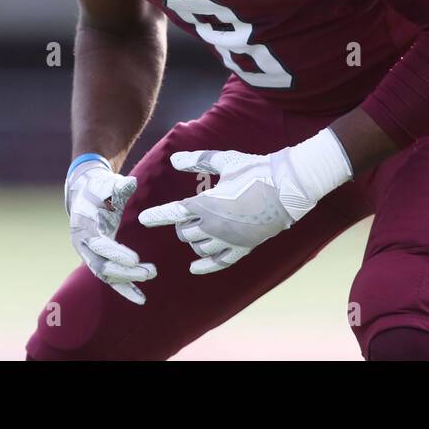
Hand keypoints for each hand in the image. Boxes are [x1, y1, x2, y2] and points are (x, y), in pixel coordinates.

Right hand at [65, 158, 156, 303]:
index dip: (115, 254)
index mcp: (82, 226)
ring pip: (107, 275)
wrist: (86, 192)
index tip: (135, 259)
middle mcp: (82, 244)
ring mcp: (89, 254)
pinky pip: (111, 278)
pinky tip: (141, 298)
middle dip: (126, 271)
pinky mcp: (99, 259)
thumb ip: (117, 185)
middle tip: (151, 271)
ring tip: (151, 274)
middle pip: (102, 266)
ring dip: (128, 280)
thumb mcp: (106, 183)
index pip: (98, 246)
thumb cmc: (99, 187)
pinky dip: (125, 288)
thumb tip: (130, 183)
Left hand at [138, 129, 351, 274]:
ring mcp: (229, 239)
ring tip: (198, 229)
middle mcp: (214, 226)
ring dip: (194, 239)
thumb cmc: (255, 170)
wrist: (287, 186)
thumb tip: (174, 159)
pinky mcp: (243, 247)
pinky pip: (220, 262)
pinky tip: (195, 268)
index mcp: (206, 204)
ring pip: (199, 247)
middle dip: (182, 224)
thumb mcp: (225, 160)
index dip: (156, 216)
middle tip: (188, 213)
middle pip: (185, 232)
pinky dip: (205, 266)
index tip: (142, 219)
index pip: (172, 213)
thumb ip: (197, 160)